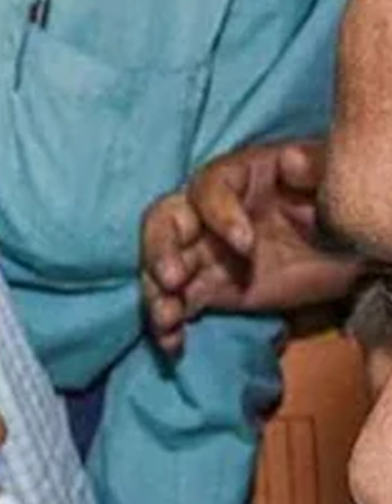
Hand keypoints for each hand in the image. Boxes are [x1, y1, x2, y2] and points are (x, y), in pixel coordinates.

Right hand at [140, 139, 365, 354]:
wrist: (345, 250)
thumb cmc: (336, 204)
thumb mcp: (332, 182)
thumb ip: (314, 168)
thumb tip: (289, 160)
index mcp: (235, 178)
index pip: (208, 190)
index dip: (220, 216)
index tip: (247, 244)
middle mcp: (205, 214)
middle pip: (164, 224)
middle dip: (161, 251)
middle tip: (173, 279)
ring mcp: (201, 253)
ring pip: (161, 268)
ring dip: (157, 293)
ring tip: (167, 318)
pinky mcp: (206, 289)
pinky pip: (177, 304)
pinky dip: (169, 325)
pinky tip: (174, 343)